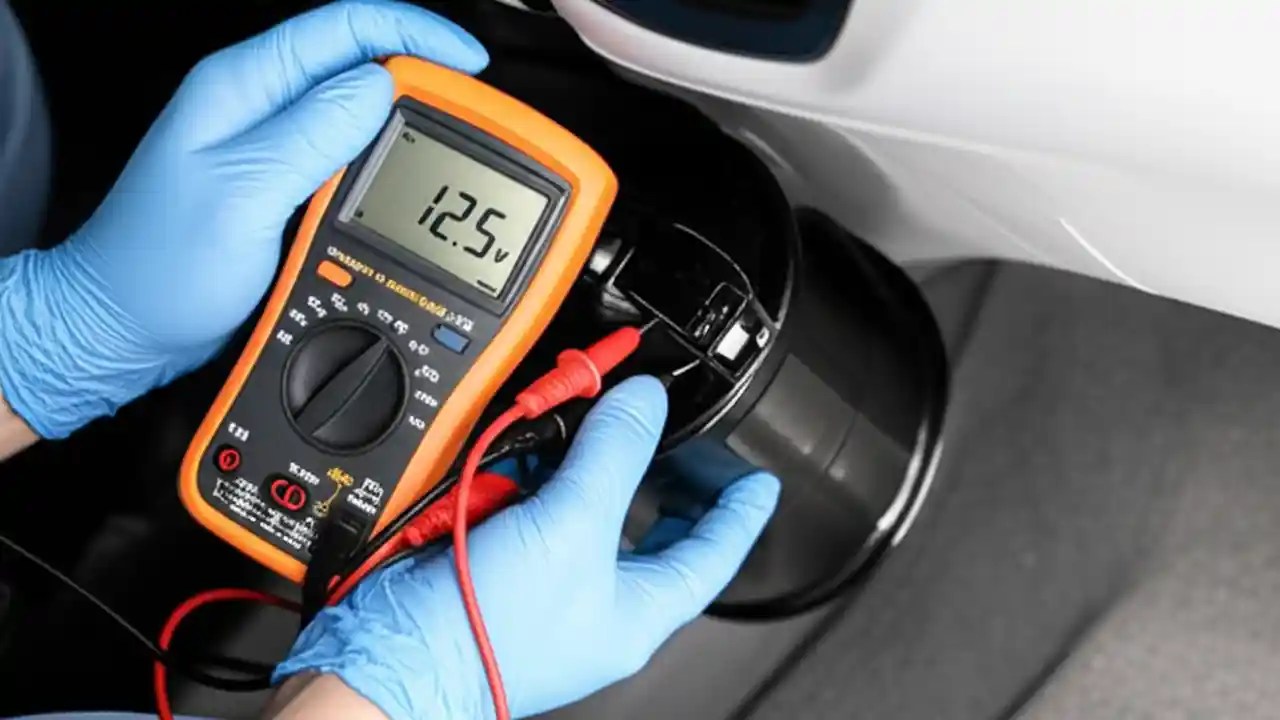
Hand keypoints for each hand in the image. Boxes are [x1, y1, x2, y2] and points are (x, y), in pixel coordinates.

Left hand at [0, 1, 486, 437]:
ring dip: (409, 131)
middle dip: (424, 83)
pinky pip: (349, 162)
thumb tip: (381, 89)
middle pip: (362, 66)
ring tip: (449, 158)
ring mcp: (272, 149)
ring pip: (361, 117)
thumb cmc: (156, 269)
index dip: (416, 34)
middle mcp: (259, 109)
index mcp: (243, 87)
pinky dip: (387, 170)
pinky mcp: (283, 189)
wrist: (122, 331)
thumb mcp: (241, 195)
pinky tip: (406, 193)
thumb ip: (312, 137)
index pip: (344, 27)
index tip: (468, 66)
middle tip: (471, 121)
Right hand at [274, 377, 781, 719]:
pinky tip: (517, 455)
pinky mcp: (498, 558)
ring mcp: (545, 578)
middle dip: (653, 470)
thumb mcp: (571, 528)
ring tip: (583, 424)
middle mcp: (593, 596)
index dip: (740, 513)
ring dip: (575, 460)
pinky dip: (523, 472)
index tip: (759, 482)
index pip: (711, 555)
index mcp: (635, 609)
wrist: (387, 657)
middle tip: (670, 433)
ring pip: (580, 501)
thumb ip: (615, 456)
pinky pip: (526, 501)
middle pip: (645, 521)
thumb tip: (644, 403)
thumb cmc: (486, 636)